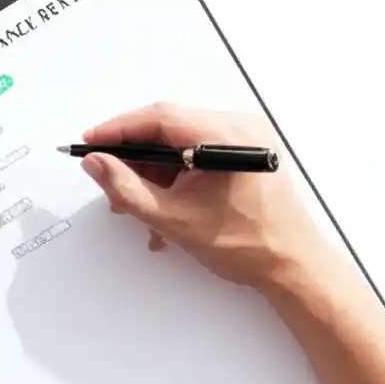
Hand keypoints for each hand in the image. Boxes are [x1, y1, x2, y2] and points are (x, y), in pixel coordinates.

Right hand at [81, 103, 330, 291]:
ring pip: (181, 142)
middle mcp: (239, 127)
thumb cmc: (246, 245)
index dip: (118, 129)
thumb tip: (96, 163)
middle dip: (135, 156)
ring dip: (154, 171)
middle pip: (169, 128)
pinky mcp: (248, 151)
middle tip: (110, 180)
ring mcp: (247, 137)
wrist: (293, 265)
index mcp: (225, 136)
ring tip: (136, 204)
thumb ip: (126, 188)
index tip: (91, 142)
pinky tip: (164, 204)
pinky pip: (199, 152)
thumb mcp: (173, 219)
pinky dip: (176, 175)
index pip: (159, 118)